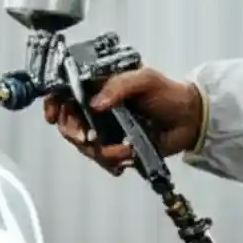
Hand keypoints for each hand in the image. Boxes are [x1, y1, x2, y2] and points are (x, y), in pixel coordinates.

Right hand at [42, 68, 204, 176]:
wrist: (189, 122)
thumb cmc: (168, 94)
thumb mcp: (145, 80)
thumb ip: (119, 86)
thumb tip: (96, 103)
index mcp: (99, 85)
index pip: (65, 90)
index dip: (53, 103)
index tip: (53, 116)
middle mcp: (96, 106)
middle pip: (68, 122)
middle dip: (76, 134)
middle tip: (90, 139)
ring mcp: (104, 128)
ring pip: (84, 145)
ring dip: (103, 151)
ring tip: (126, 150)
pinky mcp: (114, 147)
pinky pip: (101, 159)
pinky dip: (112, 162)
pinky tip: (127, 159)